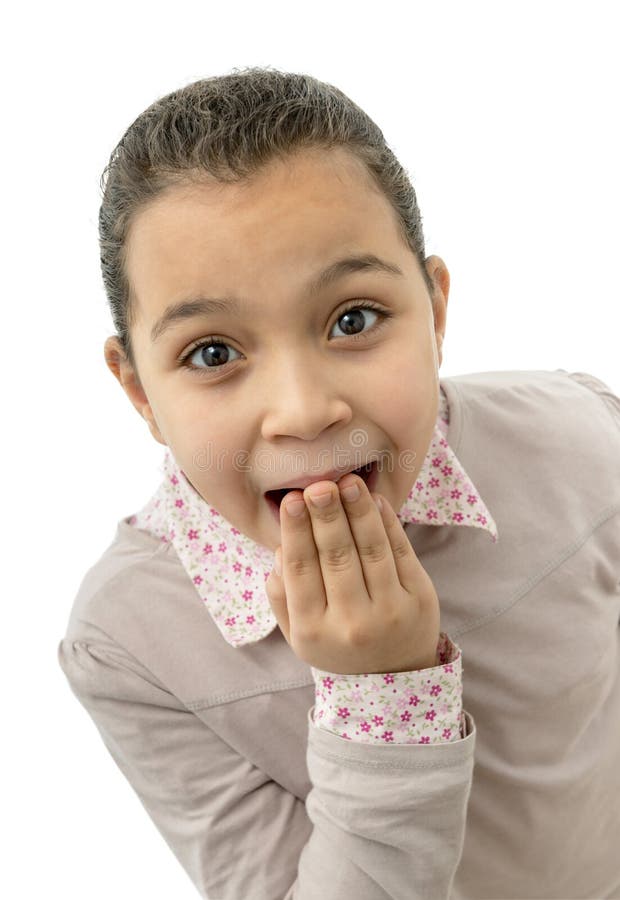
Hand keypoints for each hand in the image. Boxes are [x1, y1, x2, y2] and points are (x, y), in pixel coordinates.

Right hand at [265, 471, 439, 674]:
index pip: (301, 571)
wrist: (393, 679)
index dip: (296, 532)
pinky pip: (401, 552)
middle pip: (336, 557)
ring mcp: (390, 613)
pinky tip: (375, 500)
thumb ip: (282, 594)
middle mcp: (351, 624)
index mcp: (312, 630)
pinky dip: (388, 523)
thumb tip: (280, 550)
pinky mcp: (420, 601)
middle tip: (319, 484)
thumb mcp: (298, 633)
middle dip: (327, 516)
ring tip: (348, 482)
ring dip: (359, 511)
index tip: (292, 499)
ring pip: (371, 550)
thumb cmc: (337, 644)